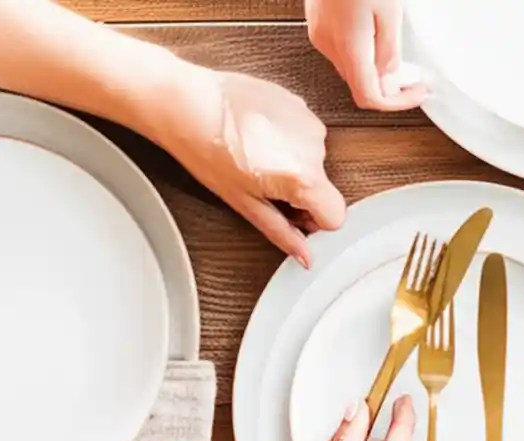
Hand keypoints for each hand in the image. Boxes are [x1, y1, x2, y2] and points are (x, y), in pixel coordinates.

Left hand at [150, 66, 345, 267]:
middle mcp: (314, 148)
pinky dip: (286, 142)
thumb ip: (281, 232)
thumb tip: (304, 254)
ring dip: (291, 165)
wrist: (187, 103)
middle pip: (322, 188)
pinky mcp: (300, 104)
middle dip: (298, 192)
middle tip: (261, 184)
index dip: (313, 222)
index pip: (336, 216)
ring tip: (255, 157)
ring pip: (313, 161)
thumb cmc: (207, 150)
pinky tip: (258, 138)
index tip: (292, 217)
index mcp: (303, 177)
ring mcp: (309, 122)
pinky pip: (304, 135)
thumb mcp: (243, 202)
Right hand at [306, 0, 426, 110]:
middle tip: (414, 77)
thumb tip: (391, 76)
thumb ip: (390, 49)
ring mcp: (320, 33)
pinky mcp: (318, 21)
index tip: (417, 92)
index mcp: (349, 47)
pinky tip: (377, 39)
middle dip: (389, 87)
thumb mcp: (390, 10)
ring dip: (375, 70)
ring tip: (400, 58)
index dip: (397, 103)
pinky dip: (361, 54)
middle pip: (359, 84)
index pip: (370, 97)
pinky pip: (341, 49)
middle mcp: (329, 45)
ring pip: (350, 67)